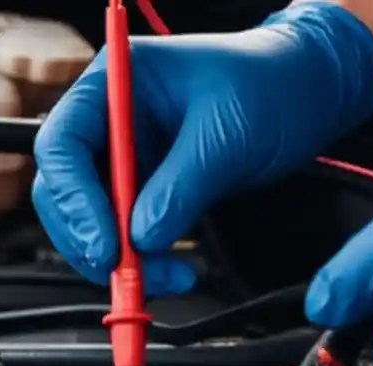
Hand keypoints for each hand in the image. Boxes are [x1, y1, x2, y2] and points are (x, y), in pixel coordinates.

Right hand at [32, 2, 372, 294]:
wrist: (310, 92)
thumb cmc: (272, 84)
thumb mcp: (226, 135)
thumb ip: (180, 186)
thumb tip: (142, 238)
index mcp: (115, 80)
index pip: (62, 145)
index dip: (74, 200)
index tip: (104, 245)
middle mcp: (109, 118)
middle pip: (64, 190)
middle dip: (90, 238)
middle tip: (126, 273)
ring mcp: (126, 155)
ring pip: (91, 220)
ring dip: (118, 259)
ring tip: (166, 277)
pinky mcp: (146, 187)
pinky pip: (124, 232)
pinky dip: (140, 260)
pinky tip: (171, 270)